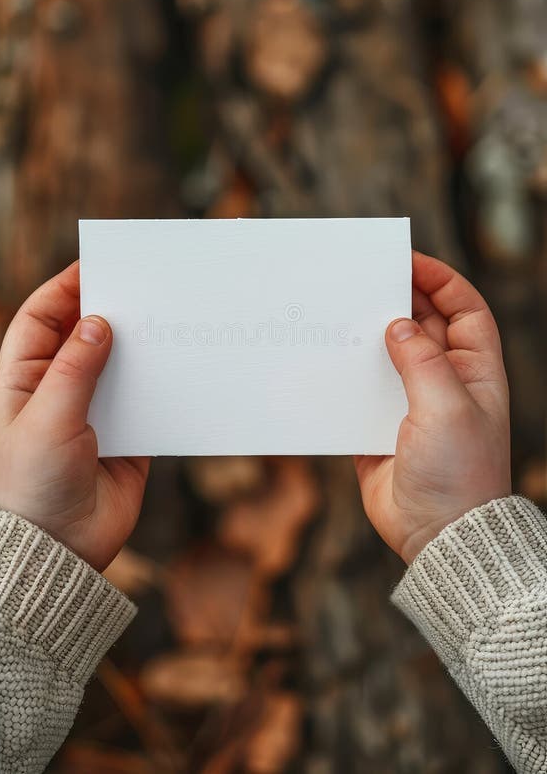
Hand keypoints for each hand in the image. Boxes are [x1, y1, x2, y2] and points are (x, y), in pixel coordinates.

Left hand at [0, 261, 149, 571]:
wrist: (60, 551)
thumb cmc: (33, 484)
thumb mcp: (48, 419)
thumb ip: (75, 369)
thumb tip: (99, 321)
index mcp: (25, 379)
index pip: (42, 318)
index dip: (65, 287)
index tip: (98, 264)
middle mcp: (60, 389)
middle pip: (86, 334)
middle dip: (113, 310)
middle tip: (147, 286)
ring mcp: (95, 412)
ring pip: (121, 364)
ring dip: (144, 345)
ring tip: (172, 321)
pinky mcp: (128, 435)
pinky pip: (149, 399)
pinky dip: (165, 383)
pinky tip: (186, 367)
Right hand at [354, 251, 510, 564]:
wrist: (437, 536)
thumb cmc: (459, 473)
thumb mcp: (447, 407)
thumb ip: (421, 360)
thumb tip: (397, 323)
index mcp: (474, 371)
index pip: (464, 310)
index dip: (440, 280)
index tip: (407, 261)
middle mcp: (444, 381)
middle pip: (422, 324)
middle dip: (396, 300)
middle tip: (361, 280)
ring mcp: (410, 403)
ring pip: (387, 354)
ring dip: (365, 335)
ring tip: (337, 314)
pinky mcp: (378, 426)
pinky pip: (359, 389)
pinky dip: (343, 374)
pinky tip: (323, 361)